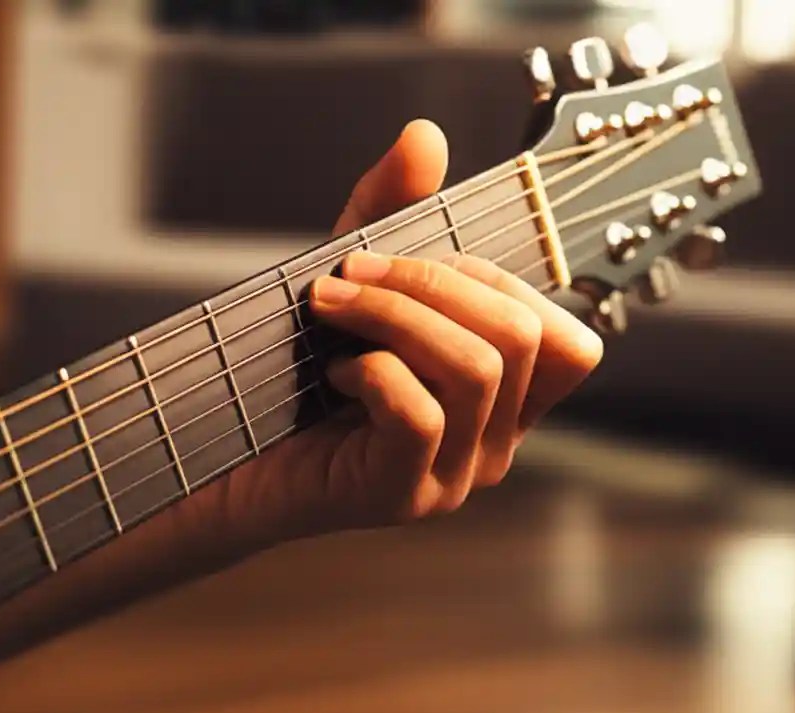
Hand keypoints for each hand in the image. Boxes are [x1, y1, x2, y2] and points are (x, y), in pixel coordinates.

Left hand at [225, 120, 602, 537]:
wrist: (227, 458)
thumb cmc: (298, 370)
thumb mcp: (354, 279)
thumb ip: (393, 211)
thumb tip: (425, 134)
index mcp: (503, 400)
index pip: (568, 342)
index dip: (501, 281)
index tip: (422, 260)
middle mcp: (495, 443)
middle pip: (521, 335)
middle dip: (433, 281)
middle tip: (351, 270)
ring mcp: (455, 476)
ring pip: (475, 369)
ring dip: (393, 314)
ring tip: (329, 305)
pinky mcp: (403, 495)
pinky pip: (419, 415)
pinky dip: (372, 372)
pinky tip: (335, 373)